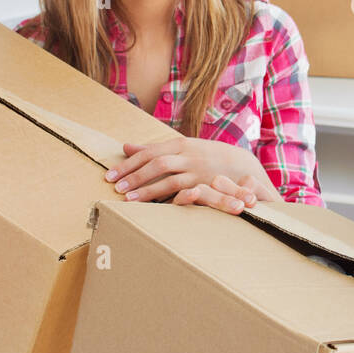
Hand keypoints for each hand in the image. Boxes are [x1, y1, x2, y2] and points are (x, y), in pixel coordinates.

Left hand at [107, 138, 262, 213]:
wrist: (243, 165)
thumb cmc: (206, 157)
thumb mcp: (182, 148)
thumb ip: (154, 149)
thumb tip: (126, 146)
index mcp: (180, 144)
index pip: (149, 152)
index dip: (128, 163)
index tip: (110, 175)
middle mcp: (188, 155)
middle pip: (156, 163)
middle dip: (133, 175)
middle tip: (114, 187)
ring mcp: (198, 171)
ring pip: (168, 179)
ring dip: (147, 190)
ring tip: (128, 199)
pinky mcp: (206, 186)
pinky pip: (184, 193)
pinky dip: (168, 200)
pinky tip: (155, 208)